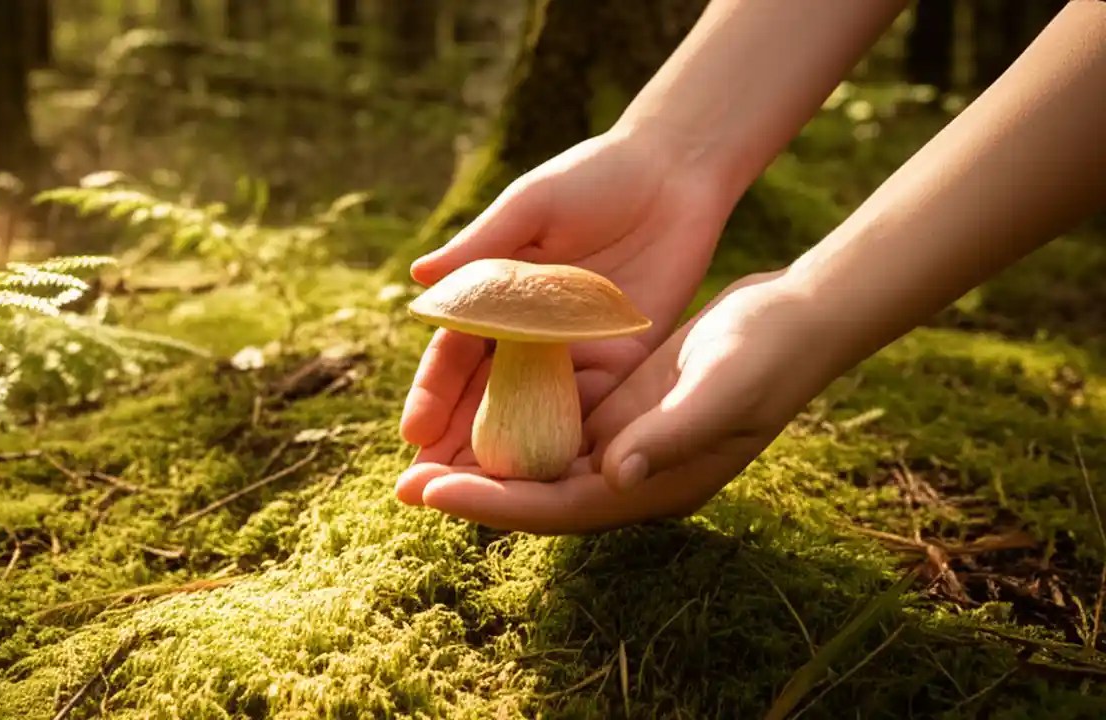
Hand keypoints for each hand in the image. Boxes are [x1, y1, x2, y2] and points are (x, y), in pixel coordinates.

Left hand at [395, 271, 839, 533]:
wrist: (796, 317)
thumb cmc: (769, 353)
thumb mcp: (722, 389)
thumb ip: (670, 435)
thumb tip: (615, 475)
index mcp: (654, 483)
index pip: (558, 507)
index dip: (493, 503)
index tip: (433, 491)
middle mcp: (630, 471)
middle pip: (535, 493)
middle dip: (470, 489)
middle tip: (402, 485)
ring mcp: (622, 439)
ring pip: (535, 458)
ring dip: (479, 454)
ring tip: (416, 450)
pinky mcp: (618, 403)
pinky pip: (552, 417)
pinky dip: (508, 413)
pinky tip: (463, 397)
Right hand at [400, 128, 735, 470]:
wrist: (674, 173)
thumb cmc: (594, 176)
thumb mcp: (532, 206)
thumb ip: (483, 246)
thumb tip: (419, 277)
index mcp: (494, 293)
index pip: (454, 354)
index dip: (433, 393)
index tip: (415, 431)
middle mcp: (526, 331)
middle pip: (483, 396)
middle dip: (456, 441)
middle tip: (428, 486)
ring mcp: (570, 350)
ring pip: (527, 413)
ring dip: (502, 456)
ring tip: (477, 499)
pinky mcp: (617, 359)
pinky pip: (584, 408)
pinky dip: (560, 442)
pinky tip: (543, 479)